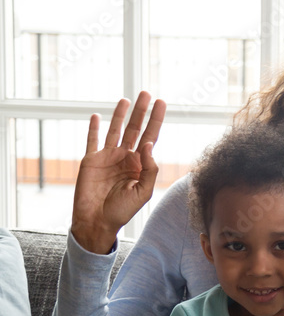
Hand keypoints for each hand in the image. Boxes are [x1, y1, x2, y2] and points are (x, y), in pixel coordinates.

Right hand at [71, 92, 165, 253]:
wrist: (97, 221)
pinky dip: (93, 128)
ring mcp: (108, 157)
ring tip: (128, 99)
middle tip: (147, 93)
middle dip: (141, 112)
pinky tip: (96, 116)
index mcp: (140, 164)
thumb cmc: (122, 210)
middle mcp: (125, 157)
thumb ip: (149, 168)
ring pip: (115, 130)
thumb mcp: (143, 191)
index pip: (151, 137)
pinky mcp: (90, 160)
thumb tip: (148, 144)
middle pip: (135, 129)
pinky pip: (92, 140)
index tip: (161, 103)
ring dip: (121, 114)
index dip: (156, 120)